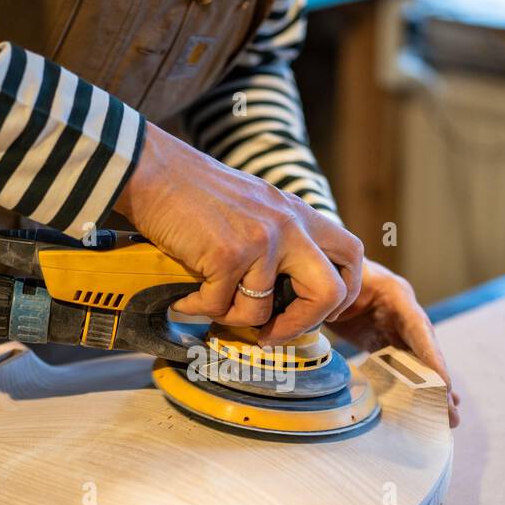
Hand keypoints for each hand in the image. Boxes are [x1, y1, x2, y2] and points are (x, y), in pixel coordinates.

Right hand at [114, 123, 362, 342]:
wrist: (152, 169)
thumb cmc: (194, 191)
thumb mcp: (255, 206)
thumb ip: (279, 237)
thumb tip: (284, 292)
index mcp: (298, 213)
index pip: (351, 255)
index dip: (344, 293)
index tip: (320, 313)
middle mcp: (288, 226)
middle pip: (330, 293)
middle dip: (303, 324)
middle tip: (274, 335)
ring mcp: (261, 241)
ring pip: (261, 312)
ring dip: (229, 316)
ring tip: (205, 300)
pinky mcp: (228, 256)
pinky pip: (219, 307)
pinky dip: (197, 307)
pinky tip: (185, 295)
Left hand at [327, 260, 460, 426]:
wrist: (331, 266)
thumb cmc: (334, 270)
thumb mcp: (337, 285)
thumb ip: (335, 304)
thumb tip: (325, 323)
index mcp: (397, 295)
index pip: (419, 330)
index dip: (432, 358)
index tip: (444, 385)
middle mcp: (405, 313)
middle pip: (427, 352)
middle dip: (441, 384)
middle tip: (453, 414)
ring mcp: (399, 328)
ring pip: (421, 362)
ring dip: (435, 389)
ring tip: (450, 417)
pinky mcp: (387, 339)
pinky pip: (405, 364)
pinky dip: (416, 384)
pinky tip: (427, 405)